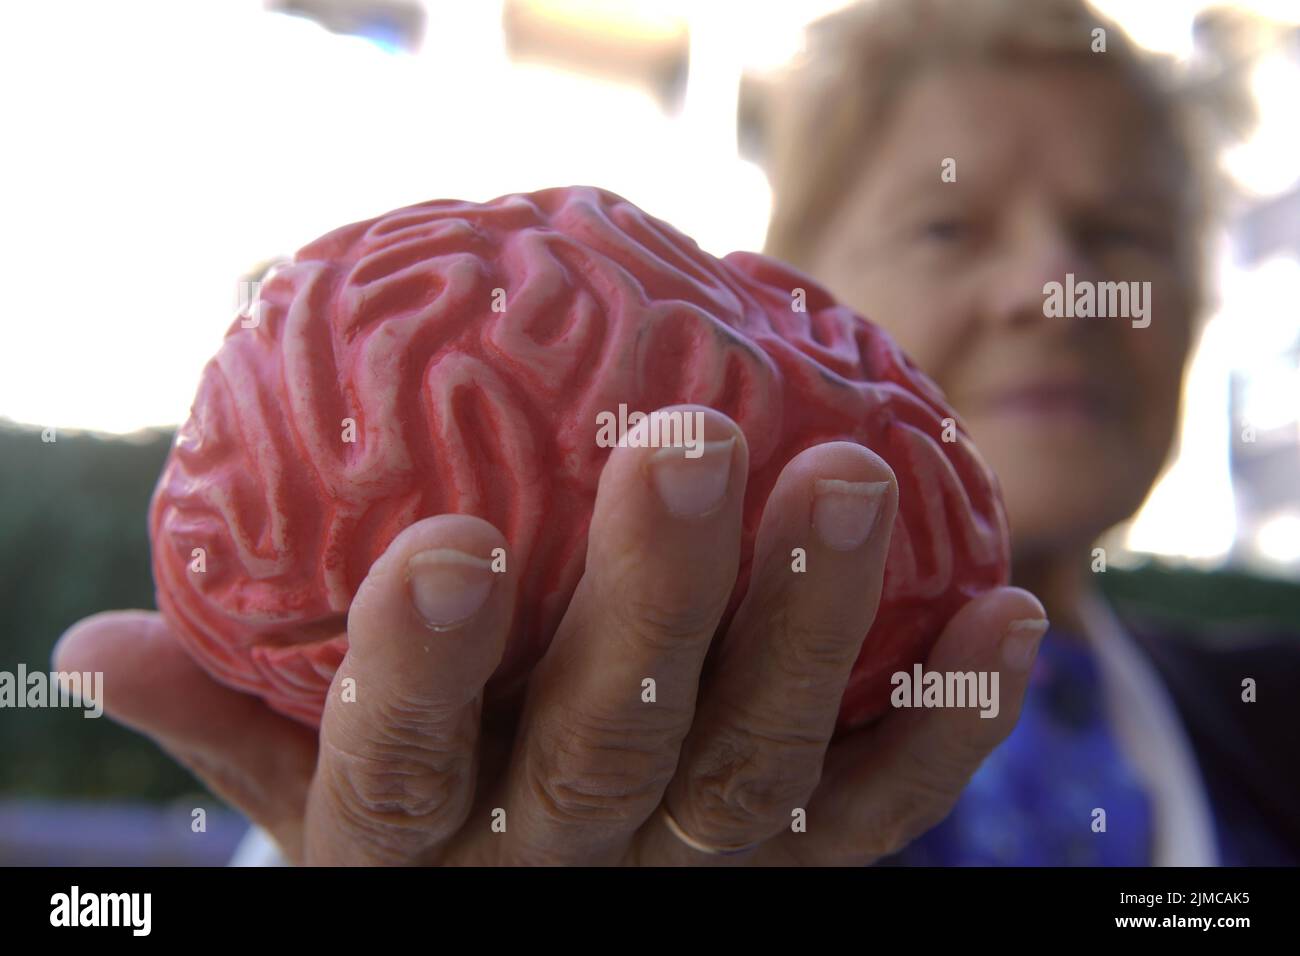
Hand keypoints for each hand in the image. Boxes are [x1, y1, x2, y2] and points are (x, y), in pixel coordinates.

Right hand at [55, 405, 1045, 864]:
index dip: (415, 666)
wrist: (538, 920)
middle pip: (608, 750)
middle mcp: (560, 871)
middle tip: (685, 441)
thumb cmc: (412, 820)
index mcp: (419, 847)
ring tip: (854, 478)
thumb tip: (87, 648)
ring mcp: (690, 881)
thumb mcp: (306, 788)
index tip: (447, 542)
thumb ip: (230, 717)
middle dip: (650, 601)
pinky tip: (1009, 614)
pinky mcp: (796, 882)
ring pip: (756, 771)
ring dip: (810, 627)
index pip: (399, 764)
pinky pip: (879, 814)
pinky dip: (949, 723)